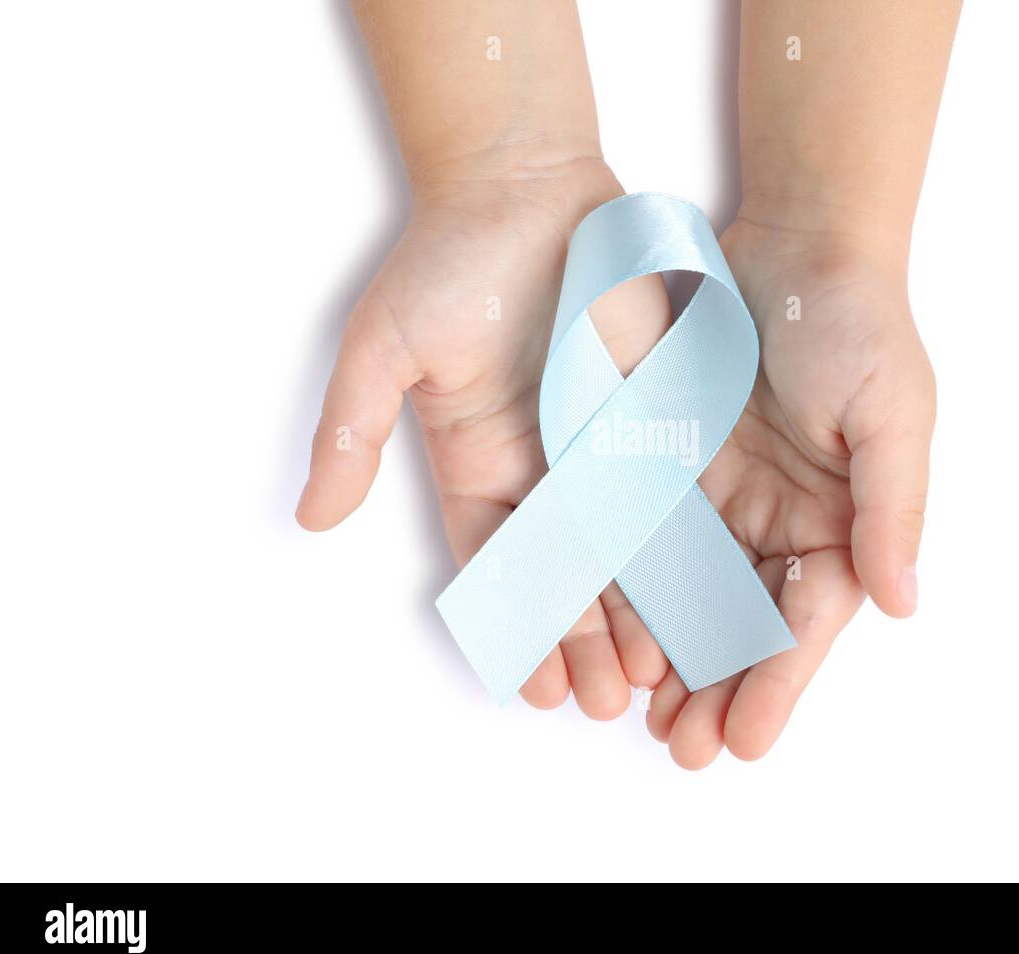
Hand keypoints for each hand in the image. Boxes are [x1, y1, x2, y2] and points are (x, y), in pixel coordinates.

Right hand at [296, 152, 669, 717]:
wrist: (527, 185)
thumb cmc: (449, 260)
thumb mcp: (385, 347)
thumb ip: (352, 431)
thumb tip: (312, 517)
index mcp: (478, 465)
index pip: (500, 567)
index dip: (519, 628)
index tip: (534, 687)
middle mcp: (543, 468)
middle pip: (569, 572)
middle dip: (587, 639)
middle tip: (607, 703)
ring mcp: (603, 444)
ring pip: (629, 548)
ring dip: (642, 612)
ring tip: (660, 675)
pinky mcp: (656, 414)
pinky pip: (678, 490)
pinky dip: (689, 547)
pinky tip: (706, 599)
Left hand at [645, 210, 936, 767]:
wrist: (795, 239)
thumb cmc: (857, 323)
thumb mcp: (891, 413)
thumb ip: (893, 506)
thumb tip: (904, 602)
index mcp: (839, 521)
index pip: (808, 621)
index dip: (779, 684)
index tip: (747, 741)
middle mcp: (779, 521)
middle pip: (744, 624)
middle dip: (717, 690)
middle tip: (683, 749)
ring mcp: (721, 497)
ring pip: (689, 597)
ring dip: (669, 660)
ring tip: (643, 718)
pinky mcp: (667, 465)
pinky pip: (644, 538)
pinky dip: (629, 591)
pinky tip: (608, 636)